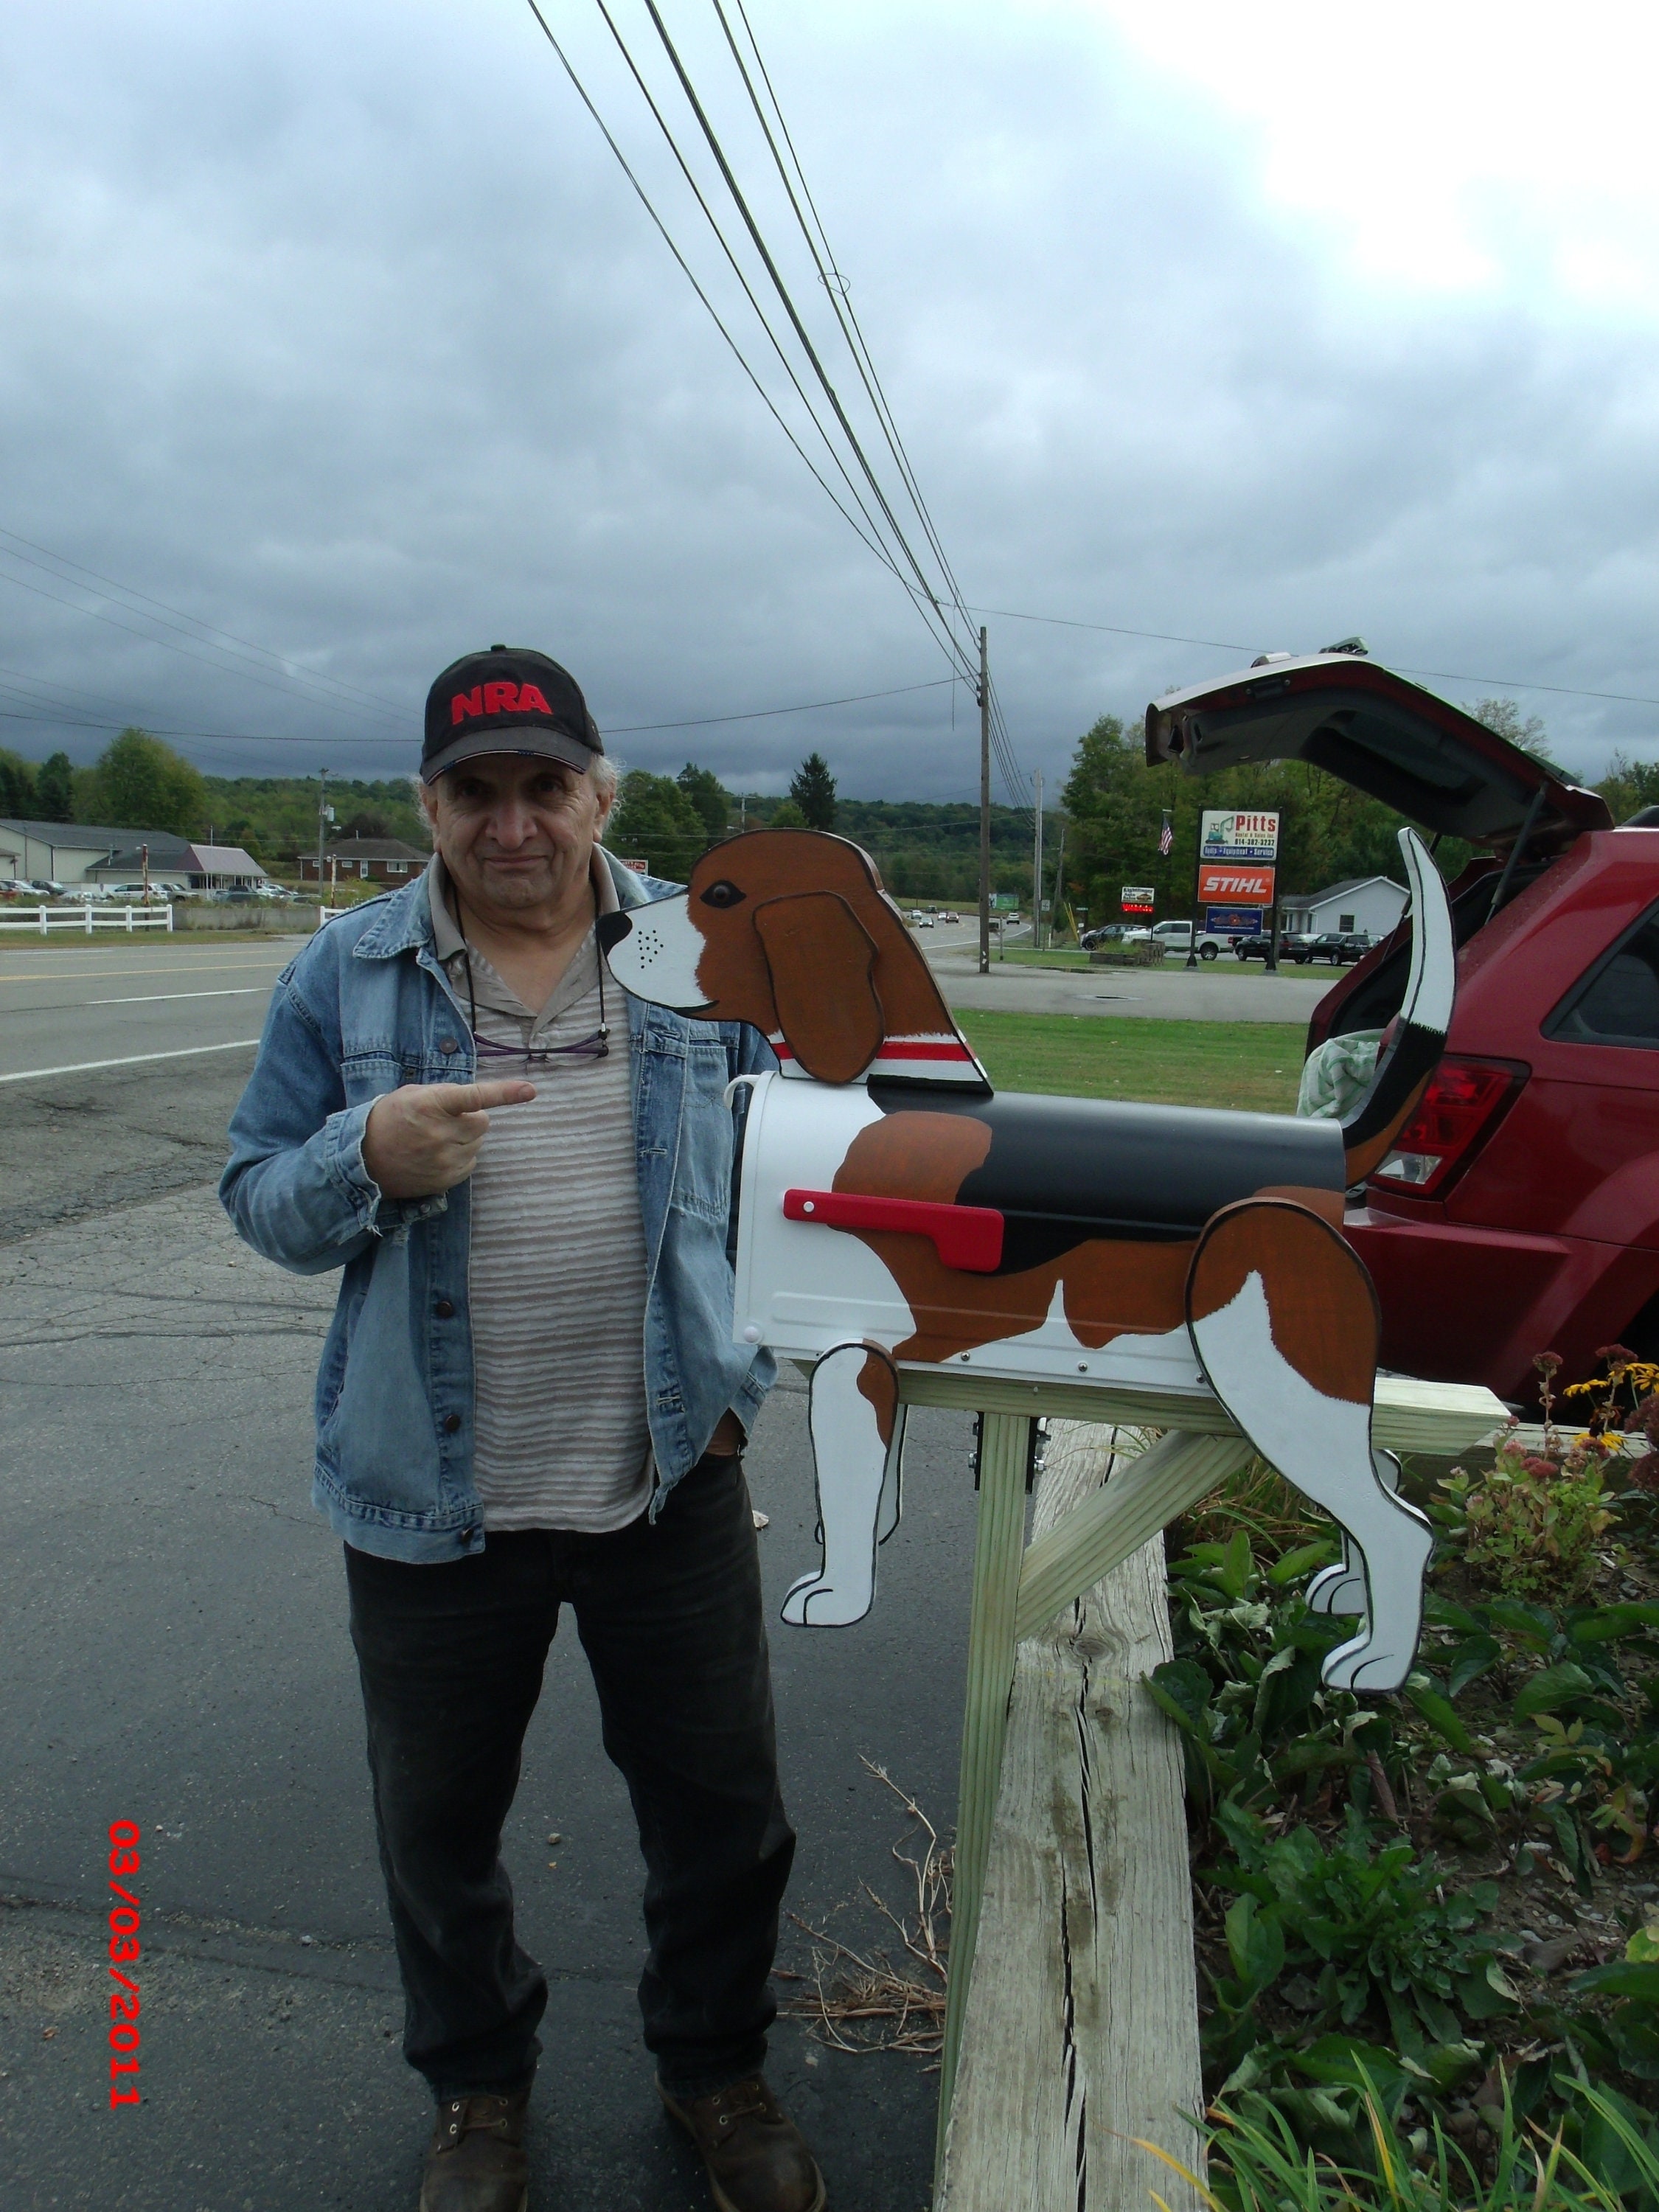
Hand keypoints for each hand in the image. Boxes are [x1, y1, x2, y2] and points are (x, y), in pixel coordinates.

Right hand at [361, 1079, 534, 1200]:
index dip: (504, 1093)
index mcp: (431, 1104)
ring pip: (478, 1143)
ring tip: (435, 1139)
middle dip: (470, 1118)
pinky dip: (460, 1156)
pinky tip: (436, 1154)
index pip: (474, 1097)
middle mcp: (440, 1133)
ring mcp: (444, 1159)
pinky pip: (471, 1162)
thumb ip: (445, 1095)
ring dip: (465, 1138)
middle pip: (483, 1122)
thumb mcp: (412, 1095)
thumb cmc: (390, 1119)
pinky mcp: (446, 1180)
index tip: (530, 1090)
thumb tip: (476, 1102)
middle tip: (444, 1120)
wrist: (363, 1159)